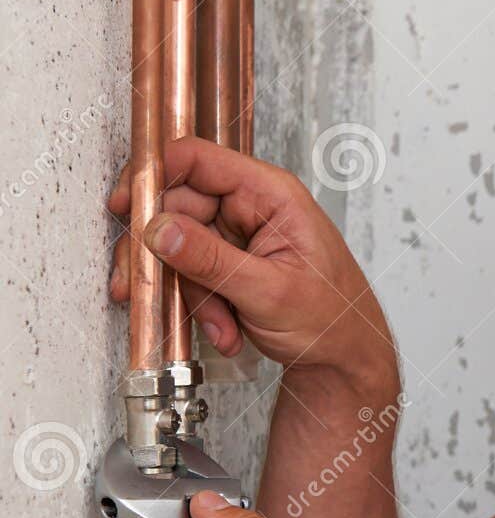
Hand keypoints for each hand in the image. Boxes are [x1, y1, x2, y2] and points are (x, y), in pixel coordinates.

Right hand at [107, 138, 396, 388]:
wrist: (346, 358)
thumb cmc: (333, 319)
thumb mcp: (269, 291)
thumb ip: (210, 260)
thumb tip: (159, 229)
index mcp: (271, 194)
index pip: (198, 159)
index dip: (154, 176)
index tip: (126, 208)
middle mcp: (253, 206)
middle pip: (176, 207)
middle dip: (164, 258)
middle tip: (146, 289)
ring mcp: (239, 235)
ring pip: (177, 246)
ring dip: (188, 293)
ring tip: (219, 324)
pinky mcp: (230, 261)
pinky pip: (191, 273)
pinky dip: (201, 305)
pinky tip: (226, 329)